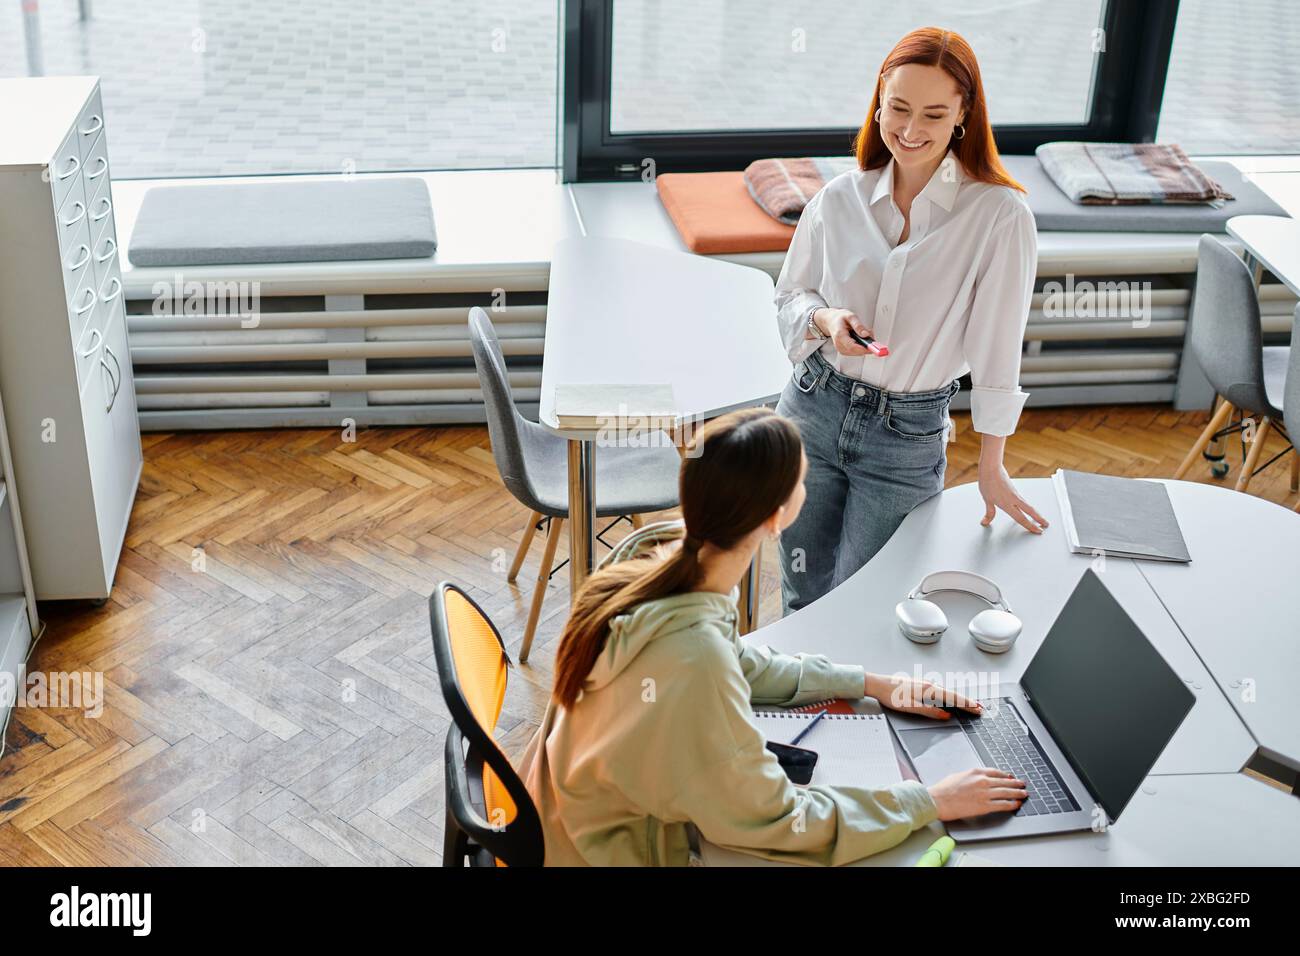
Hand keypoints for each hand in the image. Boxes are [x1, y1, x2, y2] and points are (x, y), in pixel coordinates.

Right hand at [812, 308, 878, 357]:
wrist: (831, 321)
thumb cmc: (839, 319)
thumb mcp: (850, 316)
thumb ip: (858, 326)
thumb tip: (866, 334)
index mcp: (840, 336)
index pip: (852, 347)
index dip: (864, 348)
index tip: (873, 347)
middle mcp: (839, 345)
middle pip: (856, 351)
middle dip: (866, 345)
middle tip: (870, 335)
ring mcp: (841, 349)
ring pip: (857, 353)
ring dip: (864, 346)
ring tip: (864, 334)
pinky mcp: (844, 351)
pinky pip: (855, 352)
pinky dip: (861, 347)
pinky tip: (861, 339)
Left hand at [865, 673, 981, 719]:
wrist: (877, 684)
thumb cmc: (891, 695)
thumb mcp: (910, 707)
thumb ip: (929, 711)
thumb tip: (946, 715)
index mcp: (928, 690)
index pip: (953, 698)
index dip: (967, 704)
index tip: (978, 709)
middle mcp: (929, 685)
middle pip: (953, 694)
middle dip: (967, 701)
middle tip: (980, 708)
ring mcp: (925, 684)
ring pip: (947, 692)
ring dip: (959, 699)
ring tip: (970, 704)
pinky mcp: (920, 685)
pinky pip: (940, 691)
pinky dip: (949, 696)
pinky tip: (950, 699)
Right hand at [928, 768, 1027, 820]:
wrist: (938, 800)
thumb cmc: (943, 789)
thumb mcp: (958, 775)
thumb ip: (970, 776)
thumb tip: (977, 779)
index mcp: (975, 772)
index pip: (996, 772)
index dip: (1005, 775)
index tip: (1010, 777)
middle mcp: (982, 781)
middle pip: (1004, 782)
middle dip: (1015, 783)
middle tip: (1022, 784)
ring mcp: (985, 793)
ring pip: (1006, 792)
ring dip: (1017, 793)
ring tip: (1023, 794)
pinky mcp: (984, 806)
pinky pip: (1002, 804)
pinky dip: (1011, 804)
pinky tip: (1016, 804)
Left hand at [978, 461, 1046, 533]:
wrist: (991, 468)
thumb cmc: (988, 482)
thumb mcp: (986, 499)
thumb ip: (989, 512)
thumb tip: (985, 522)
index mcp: (1006, 504)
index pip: (1020, 518)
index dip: (1030, 526)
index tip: (1037, 531)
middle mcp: (1013, 499)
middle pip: (1030, 511)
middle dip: (1039, 520)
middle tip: (1046, 526)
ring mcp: (1015, 495)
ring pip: (1028, 506)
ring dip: (1036, 513)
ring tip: (1041, 520)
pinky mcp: (1015, 491)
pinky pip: (1023, 502)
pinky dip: (1028, 508)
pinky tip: (1029, 511)